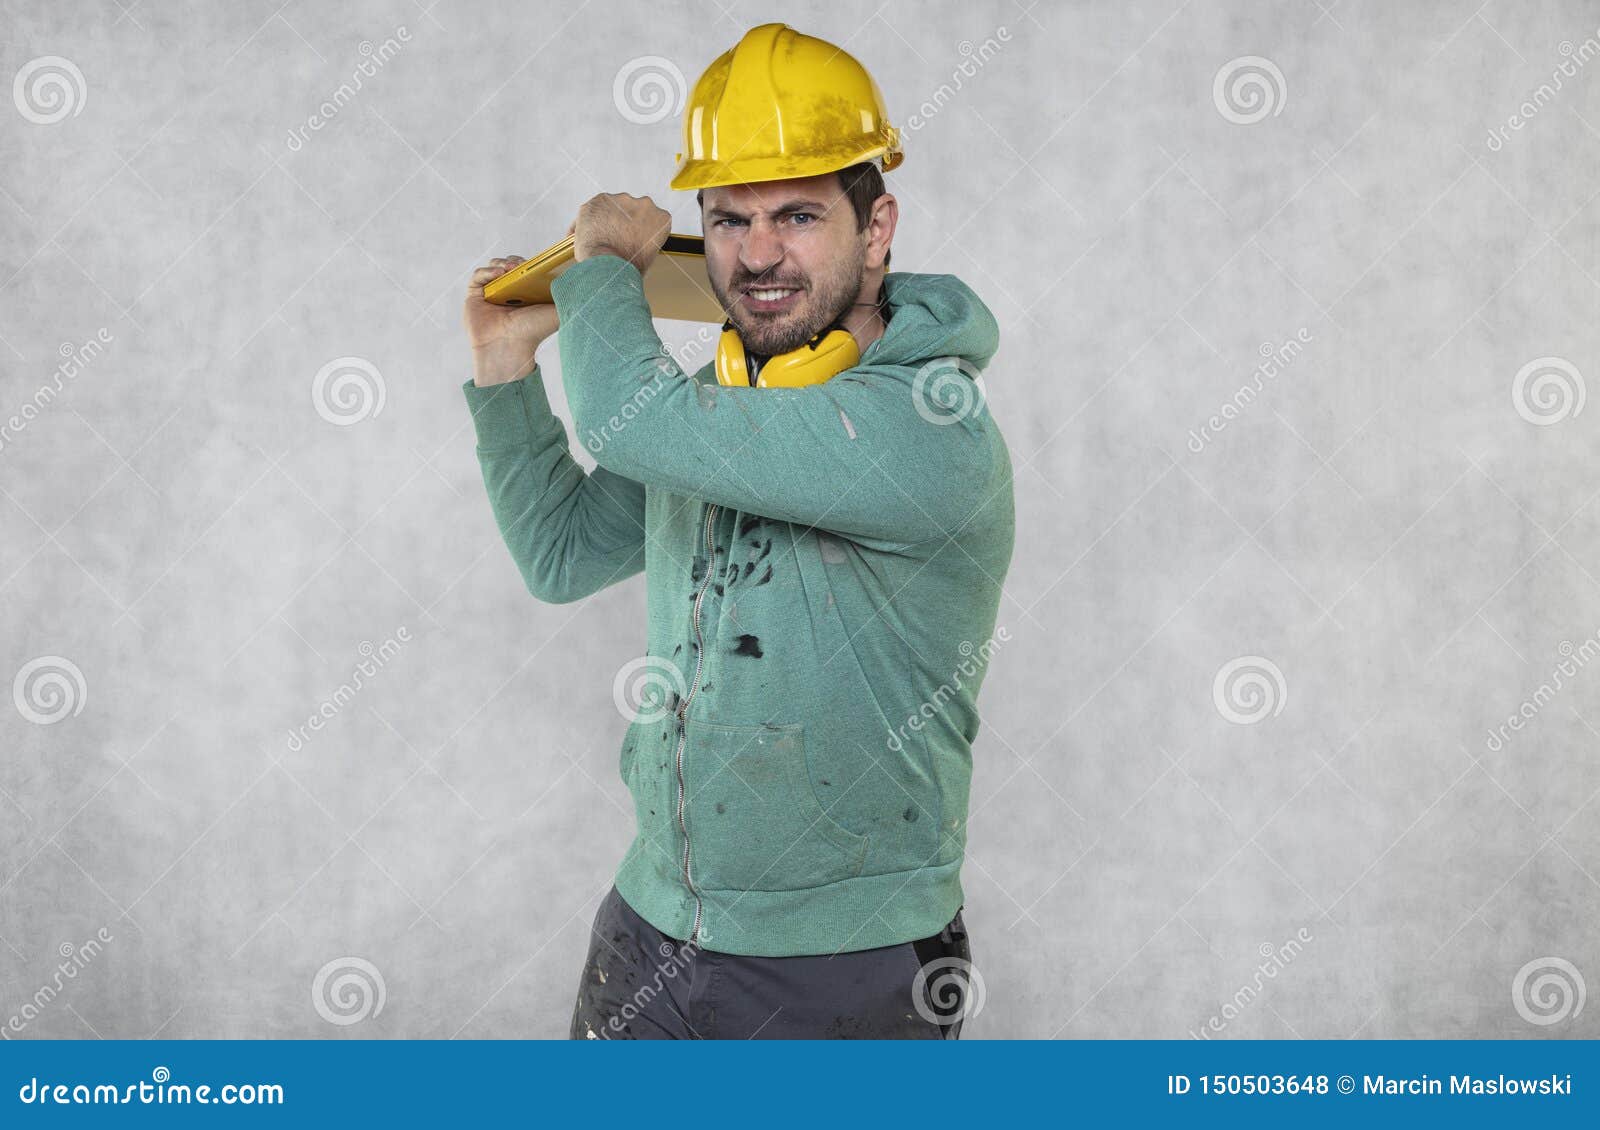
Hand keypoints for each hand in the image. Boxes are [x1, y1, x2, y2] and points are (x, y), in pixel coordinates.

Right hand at [464, 256, 560, 386]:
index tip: (539, 258)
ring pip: (494, 266)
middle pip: (510, 265)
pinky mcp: (474, 295)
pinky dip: (487, 271)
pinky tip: (498, 273)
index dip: (532, 261)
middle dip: (517, 261)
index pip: (528, 269)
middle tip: (523, 265)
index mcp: (527, 293)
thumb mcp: (556, 311)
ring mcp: (491, 292)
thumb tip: (584, 278)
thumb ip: (568, 296)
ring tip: (511, 268)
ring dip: (502, 263)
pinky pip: (478, 276)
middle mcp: (509, 292)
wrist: (509, 348)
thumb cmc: (533, 333)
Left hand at [571, 193, 670, 274]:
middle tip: (617, 240)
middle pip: (633, 210)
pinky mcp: (600, 200)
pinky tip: (590, 235)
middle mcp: (644, 204)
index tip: (634, 238)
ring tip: (602, 239)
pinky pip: (594, 208)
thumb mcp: (648, 257)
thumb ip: (645, 242)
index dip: (641, 230)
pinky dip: (590, 220)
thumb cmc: (627, 266)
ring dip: (608, 219)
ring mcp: (622, 200)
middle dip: (625, 222)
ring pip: (614, 207)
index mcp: (661, 218)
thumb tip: (635, 243)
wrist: (607, 266)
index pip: (653, 219)